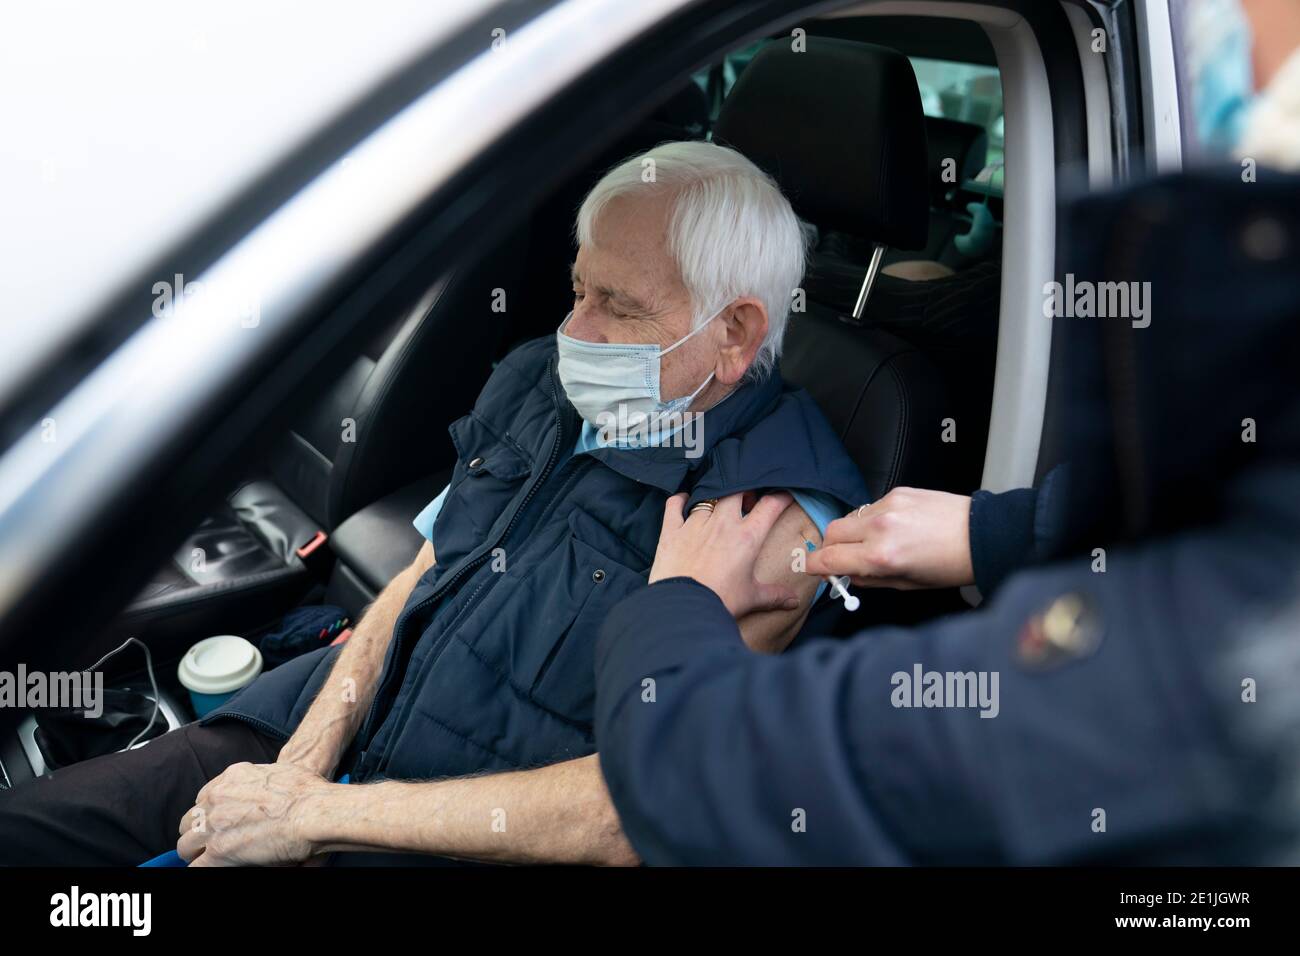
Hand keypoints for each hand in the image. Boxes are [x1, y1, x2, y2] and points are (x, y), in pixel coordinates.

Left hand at [177, 761, 332, 866]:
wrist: (313, 811)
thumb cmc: (308, 793)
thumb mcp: (279, 772)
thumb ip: (262, 783)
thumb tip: (268, 799)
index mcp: (232, 777)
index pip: (204, 797)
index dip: (210, 813)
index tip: (217, 823)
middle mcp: (218, 797)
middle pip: (190, 820)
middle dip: (199, 833)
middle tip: (210, 844)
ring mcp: (215, 824)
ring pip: (186, 845)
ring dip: (196, 853)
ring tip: (208, 861)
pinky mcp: (219, 850)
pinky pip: (196, 867)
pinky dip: (202, 868)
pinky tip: (213, 868)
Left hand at [649, 491, 801, 617]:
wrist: (685, 608)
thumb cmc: (720, 601)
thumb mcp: (751, 598)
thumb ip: (774, 595)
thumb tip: (794, 601)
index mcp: (747, 536)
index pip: (770, 505)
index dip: (780, 496)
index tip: (784, 495)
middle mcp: (722, 523)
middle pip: (737, 490)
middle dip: (745, 491)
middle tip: (747, 503)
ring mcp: (695, 524)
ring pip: (708, 496)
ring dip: (715, 498)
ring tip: (717, 506)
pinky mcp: (672, 531)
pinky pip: (674, 505)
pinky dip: (679, 500)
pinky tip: (683, 500)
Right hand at [804, 487, 973, 589]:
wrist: (981, 535)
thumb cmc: (951, 565)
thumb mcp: (907, 585)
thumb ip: (871, 579)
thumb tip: (847, 575)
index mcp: (881, 557)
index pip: (828, 559)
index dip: (815, 566)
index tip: (815, 569)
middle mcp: (879, 528)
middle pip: (830, 532)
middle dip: (830, 547)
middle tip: (842, 558)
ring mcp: (888, 506)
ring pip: (849, 517)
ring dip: (851, 532)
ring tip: (873, 544)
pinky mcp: (898, 491)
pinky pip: (870, 507)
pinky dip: (872, 520)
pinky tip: (893, 528)